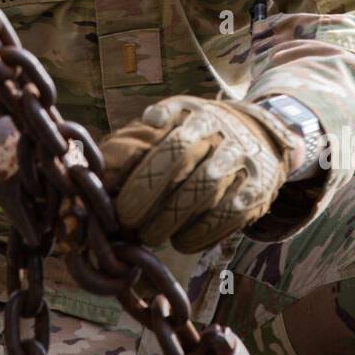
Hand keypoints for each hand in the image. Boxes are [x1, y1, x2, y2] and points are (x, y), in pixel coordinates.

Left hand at [99, 95, 306, 253]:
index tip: (120, 202)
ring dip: (173, 219)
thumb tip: (95, 173)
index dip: (141, 174)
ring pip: (205, 189)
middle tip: (130, 222)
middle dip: (150, 196)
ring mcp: (243, 159)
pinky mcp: (259, 189)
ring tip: (152, 235)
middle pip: (182, 162)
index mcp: (195, 114)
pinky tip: (182, 241)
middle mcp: (221, 132)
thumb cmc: (199, 136)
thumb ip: (137, 143)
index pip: (166, 140)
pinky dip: (202, 233)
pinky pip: (230, 215)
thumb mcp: (171, 124)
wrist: (260, 134)